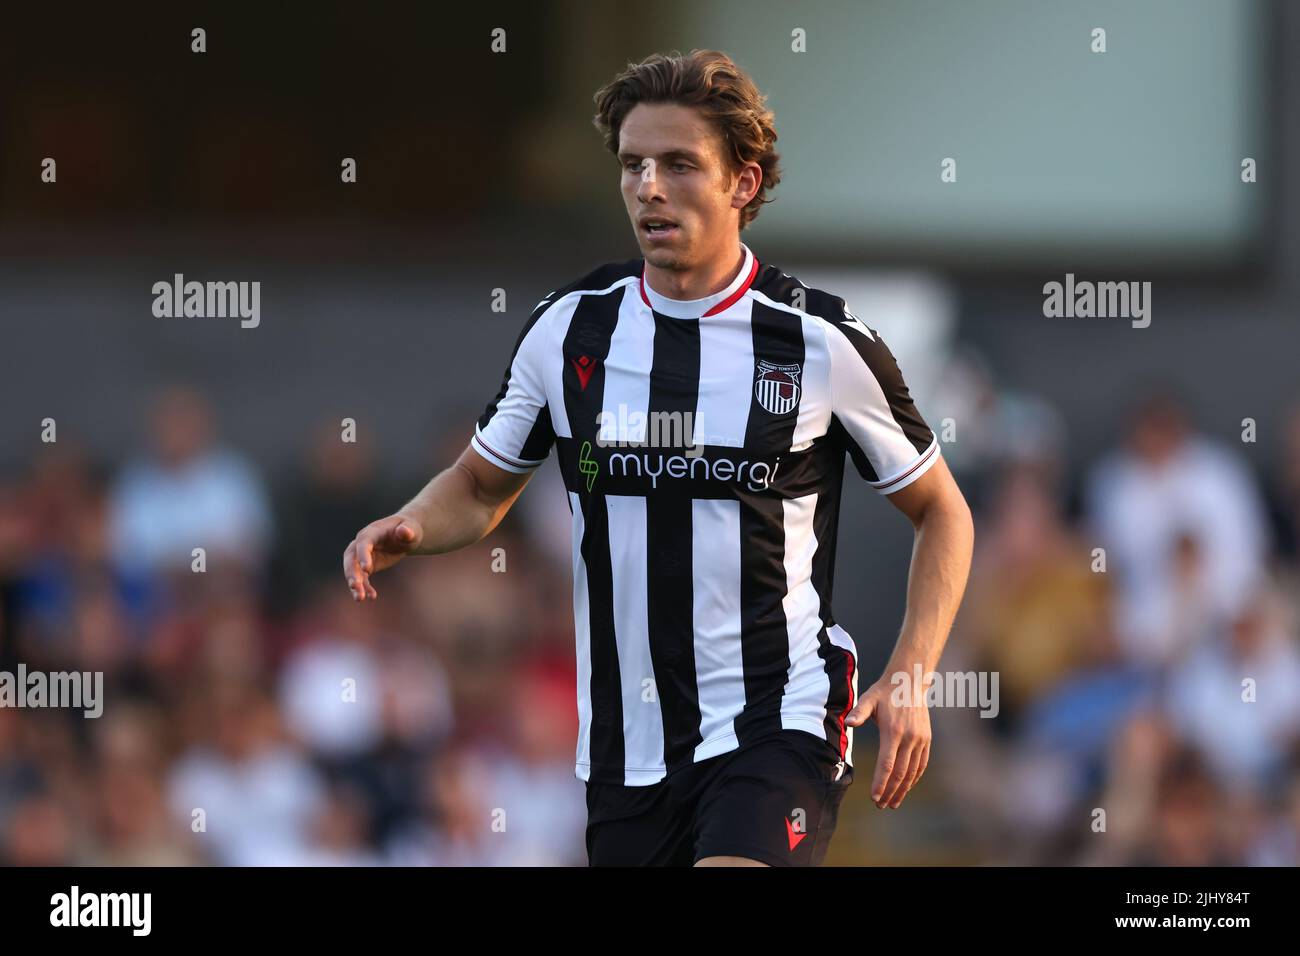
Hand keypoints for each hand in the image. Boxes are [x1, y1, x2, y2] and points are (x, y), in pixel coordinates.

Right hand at [342, 514, 423, 601]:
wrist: (404, 535)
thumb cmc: (409, 529)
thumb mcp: (411, 529)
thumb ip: (408, 531)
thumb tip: (404, 531)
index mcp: (372, 532)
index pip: (363, 543)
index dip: (363, 555)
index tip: (366, 569)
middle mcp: (362, 543)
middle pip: (351, 557)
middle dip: (351, 572)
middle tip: (354, 586)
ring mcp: (362, 555)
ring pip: (353, 570)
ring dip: (355, 584)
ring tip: (359, 598)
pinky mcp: (366, 566)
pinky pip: (362, 578)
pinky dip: (365, 588)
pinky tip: (371, 597)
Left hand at [844, 672, 931, 809]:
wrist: (910, 681)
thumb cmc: (885, 692)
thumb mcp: (869, 699)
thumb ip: (859, 713)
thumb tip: (848, 722)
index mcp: (893, 731)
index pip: (887, 764)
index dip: (881, 783)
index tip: (875, 798)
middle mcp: (909, 738)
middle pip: (900, 773)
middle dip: (890, 792)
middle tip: (881, 805)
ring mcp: (920, 740)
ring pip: (912, 772)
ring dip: (903, 789)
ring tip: (893, 803)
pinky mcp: (926, 740)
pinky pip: (922, 764)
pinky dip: (914, 778)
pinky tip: (907, 787)